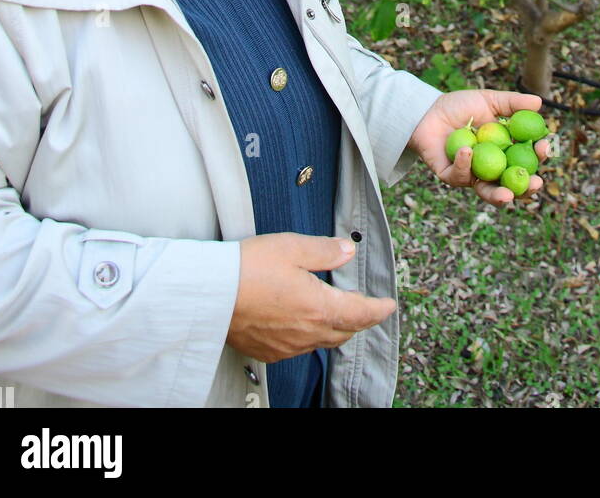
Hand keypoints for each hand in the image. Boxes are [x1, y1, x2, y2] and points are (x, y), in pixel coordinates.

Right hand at [225, 232, 395, 361]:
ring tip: (335, 312)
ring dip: (335, 328)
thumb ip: (325, 251)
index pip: (360, 313)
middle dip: (359, 319)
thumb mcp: (292, 247)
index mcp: (318, 307)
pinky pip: (299, 347)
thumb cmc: (248, 268)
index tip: (388, 306)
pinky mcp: (268, 351)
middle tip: (365, 306)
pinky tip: (302, 323)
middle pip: (344, 331)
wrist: (210, 294)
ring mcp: (287, 345)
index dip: (378, 309)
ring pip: (322, 341)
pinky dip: (309, 335)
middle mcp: (306, 332)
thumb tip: (348, 251)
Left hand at [407, 89, 550, 206]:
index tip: (544, 147)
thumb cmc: (460, 106)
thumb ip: (512, 103)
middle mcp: (491, 168)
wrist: (428, 109)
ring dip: (499, 196)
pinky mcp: (450, 176)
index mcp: (504, 152)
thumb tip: (539, 103)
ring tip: (507, 195)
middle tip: (536, 184)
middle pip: (513, 184)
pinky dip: (464, 165)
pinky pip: (459, 176)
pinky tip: (468, 152)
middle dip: (526, 188)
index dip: (538, 156)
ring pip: (488, 192)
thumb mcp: (488, 100)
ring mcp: (471, 176)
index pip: (526, 158)